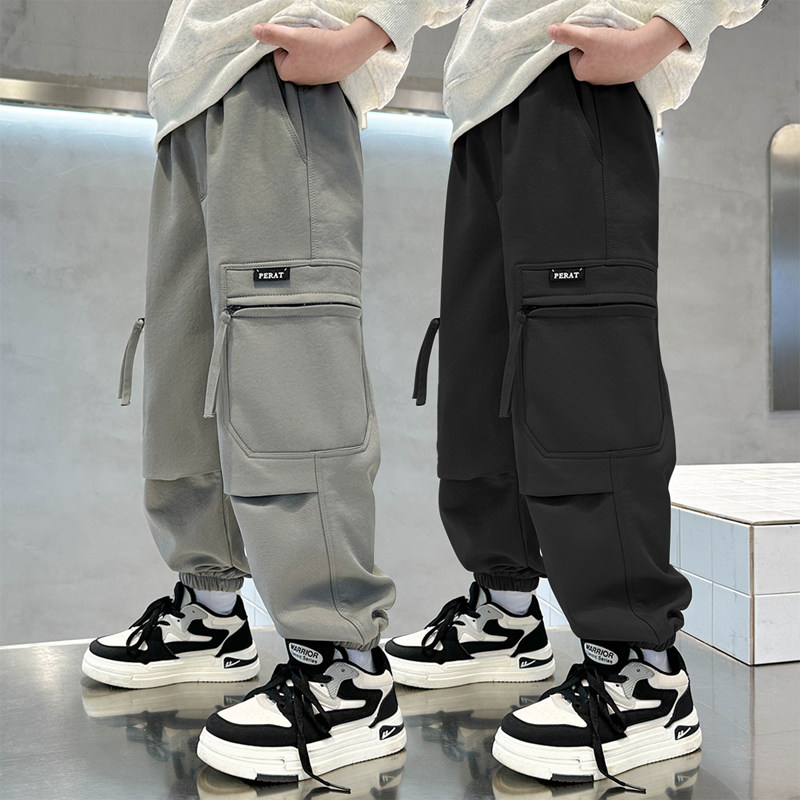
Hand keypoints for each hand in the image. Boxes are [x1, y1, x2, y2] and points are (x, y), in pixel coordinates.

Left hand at [253, 17, 390, 84]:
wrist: (349, 52)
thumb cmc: (320, 47)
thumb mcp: (292, 36)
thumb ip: (272, 34)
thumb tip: (254, 31)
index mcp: (286, 73)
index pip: (277, 51)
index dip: (285, 40)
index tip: (296, 37)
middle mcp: (298, 80)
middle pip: (289, 54)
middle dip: (296, 44)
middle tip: (308, 39)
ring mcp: (312, 79)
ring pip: (302, 56)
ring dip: (307, 48)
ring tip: (318, 44)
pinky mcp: (324, 76)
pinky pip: (315, 61)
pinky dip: (319, 53)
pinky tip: (325, 50)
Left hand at [548, 17, 686, 84]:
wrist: (646, 51)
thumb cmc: (616, 47)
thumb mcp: (588, 37)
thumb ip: (568, 33)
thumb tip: (550, 31)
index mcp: (581, 73)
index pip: (573, 50)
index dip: (582, 39)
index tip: (593, 35)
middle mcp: (592, 79)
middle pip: (586, 53)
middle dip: (593, 42)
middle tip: (605, 36)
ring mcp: (607, 78)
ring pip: (600, 55)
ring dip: (605, 46)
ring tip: (615, 41)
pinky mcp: (621, 74)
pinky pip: (613, 59)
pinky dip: (617, 51)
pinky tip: (623, 46)